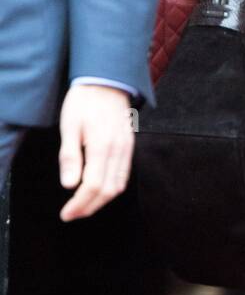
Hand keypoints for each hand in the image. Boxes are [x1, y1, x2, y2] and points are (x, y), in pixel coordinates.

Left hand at [58, 85, 135, 220]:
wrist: (106, 80)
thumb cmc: (84, 101)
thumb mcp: (69, 126)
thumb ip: (70, 156)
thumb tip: (70, 185)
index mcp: (101, 145)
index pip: (92, 186)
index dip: (79, 204)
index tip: (66, 214)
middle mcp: (118, 150)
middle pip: (107, 191)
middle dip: (89, 207)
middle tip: (72, 214)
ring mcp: (127, 148)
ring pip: (118, 186)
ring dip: (101, 201)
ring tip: (84, 206)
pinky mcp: (130, 145)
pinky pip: (125, 175)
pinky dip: (112, 189)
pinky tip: (99, 191)